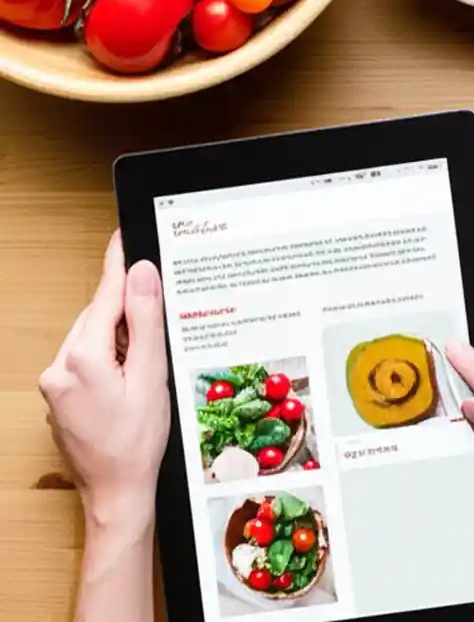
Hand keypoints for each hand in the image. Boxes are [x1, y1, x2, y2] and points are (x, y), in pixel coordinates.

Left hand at [39, 231, 169, 525]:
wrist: (116, 492)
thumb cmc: (138, 443)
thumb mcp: (152, 378)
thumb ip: (146, 323)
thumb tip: (141, 275)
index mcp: (83, 358)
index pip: (104, 297)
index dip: (118, 266)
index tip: (124, 238)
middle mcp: (60, 367)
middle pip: (96, 317)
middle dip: (126, 311)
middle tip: (160, 312)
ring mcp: (55, 385)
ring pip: (90, 339)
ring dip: (118, 339)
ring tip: (149, 362)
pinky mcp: (59, 398)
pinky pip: (83, 361)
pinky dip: (108, 359)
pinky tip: (131, 379)